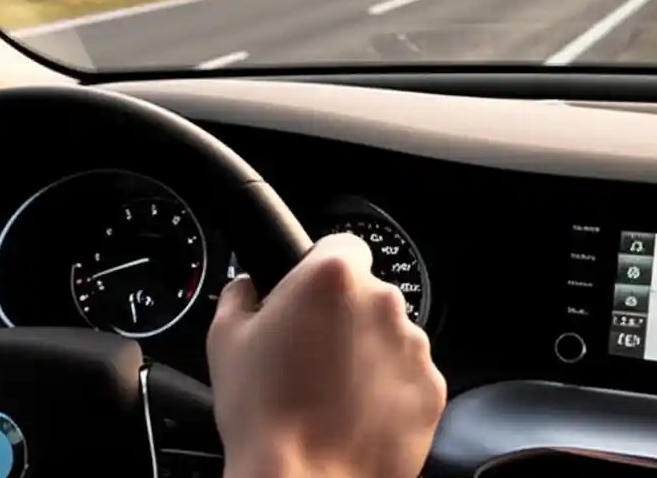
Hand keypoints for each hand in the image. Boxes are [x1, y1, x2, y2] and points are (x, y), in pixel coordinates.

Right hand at [208, 233, 446, 477]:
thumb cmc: (262, 413)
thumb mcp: (225, 338)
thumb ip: (242, 293)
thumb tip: (249, 287)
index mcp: (332, 277)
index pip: (342, 243)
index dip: (321, 268)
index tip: (310, 293)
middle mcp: (382, 303)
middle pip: (366, 294)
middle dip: (342, 316)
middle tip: (308, 353)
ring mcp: (413, 348)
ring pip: (389, 336)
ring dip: (366, 352)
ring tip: (329, 391)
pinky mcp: (431, 390)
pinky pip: (408, 376)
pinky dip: (388, 389)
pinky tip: (354, 413)